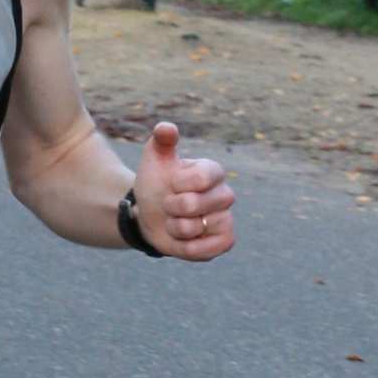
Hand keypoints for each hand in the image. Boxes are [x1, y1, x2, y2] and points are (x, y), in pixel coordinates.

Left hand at [134, 120, 234, 260]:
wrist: (151, 214)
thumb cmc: (157, 183)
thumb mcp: (154, 158)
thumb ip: (161, 140)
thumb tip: (166, 128)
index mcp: (213, 171)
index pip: (201, 178)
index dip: (178, 184)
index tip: (171, 183)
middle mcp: (224, 194)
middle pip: (193, 204)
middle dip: (170, 207)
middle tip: (170, 204)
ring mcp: (226, 219)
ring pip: (193, 228)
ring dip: (174, 228)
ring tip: (175, 221)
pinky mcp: (224, 241)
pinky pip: (207, 249)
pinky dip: (186, 247)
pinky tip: (182, 239)